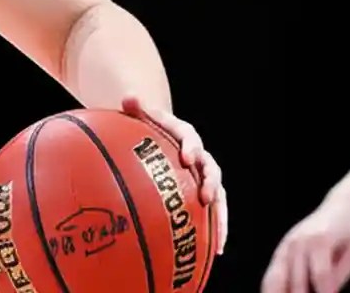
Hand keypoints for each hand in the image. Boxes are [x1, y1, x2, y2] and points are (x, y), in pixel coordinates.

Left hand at [122, 96, 228, 253]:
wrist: (157, 135)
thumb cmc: (145, 126)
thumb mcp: (139, 115)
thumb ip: (134, 108)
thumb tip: (128, 97)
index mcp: (183, 134)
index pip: (190, 137)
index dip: (191, 146)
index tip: (187, 157)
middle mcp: (199, 156)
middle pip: (210, 168)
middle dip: (210, 182)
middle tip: (206, 196)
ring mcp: (203, 176)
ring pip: (218, 194)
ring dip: (220, 214)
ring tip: (220, 236)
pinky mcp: (203, 193)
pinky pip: (213, 212)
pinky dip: (217, 230)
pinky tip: (218, 252)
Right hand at [261, 196, 349, 292]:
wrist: (341, 208)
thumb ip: (340, 273)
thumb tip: (328, 292)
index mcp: (320, 240)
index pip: (320, 275)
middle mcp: (298, 242)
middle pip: (296, 281)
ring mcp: (286, 246)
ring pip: (275, 278)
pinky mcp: (281, 250)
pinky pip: (271, 274)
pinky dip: (271, 289)